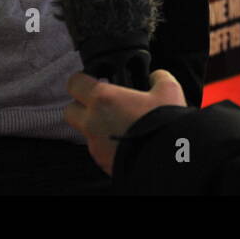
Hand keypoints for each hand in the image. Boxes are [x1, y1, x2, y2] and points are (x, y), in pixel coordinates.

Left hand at [64, 69, 186, 175]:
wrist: (167, 159)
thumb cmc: (164, 123)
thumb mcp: (168, 90)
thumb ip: (158, 78)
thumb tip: (155, 77)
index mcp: (103, 99)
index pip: (74, 83)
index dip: (82, 79)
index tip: (90, 79)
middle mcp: (92, 122)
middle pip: (70, 110)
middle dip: (81, 105)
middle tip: (100, 103)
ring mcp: (95, 145)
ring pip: (85, 131)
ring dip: (96, 125)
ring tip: (119, 123)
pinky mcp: (102, 162)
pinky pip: (98, 147)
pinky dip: (107, 142)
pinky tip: (126, 140)